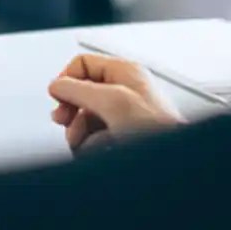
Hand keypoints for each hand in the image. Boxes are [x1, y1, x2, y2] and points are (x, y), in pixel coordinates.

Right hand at [49, 54, 181, 151]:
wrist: (174, 165)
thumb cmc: (158, 131)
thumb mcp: (111, 100)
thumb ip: (78, 89)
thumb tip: (56, 86)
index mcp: (125, 72)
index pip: (82, 64)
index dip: (66, 80)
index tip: (59, 98)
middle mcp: (124, 91)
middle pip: (80, 94)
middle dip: (71, 111)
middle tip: (66, 121)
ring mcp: (122, 116)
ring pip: (84, 120)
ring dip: (80, 133)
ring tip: (91, 143)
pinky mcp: (122, 137)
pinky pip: (94, 138)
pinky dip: (92, 146)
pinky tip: (102, 151)